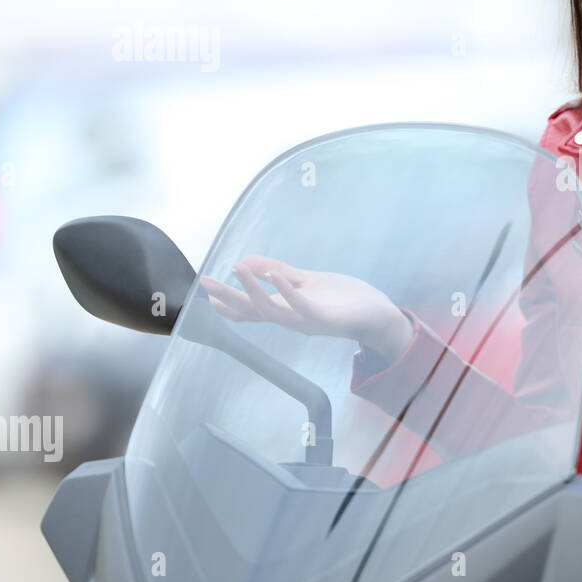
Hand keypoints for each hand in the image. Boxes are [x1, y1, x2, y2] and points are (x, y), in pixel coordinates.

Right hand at [199, 256, 411, 360]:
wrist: (377, 313)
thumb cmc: (343, 299)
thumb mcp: (307, 280)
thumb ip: (280, 271)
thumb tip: (248, 261)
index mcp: (286, 309)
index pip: (251, 309)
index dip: (228, 302)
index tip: (205, 293)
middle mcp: (292, 319)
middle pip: (253, 311)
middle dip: (229, 297)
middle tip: (207, 283)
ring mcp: (306, 320)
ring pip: (271, 310)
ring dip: (253, 290)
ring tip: (237, 270)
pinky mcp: (324, 318)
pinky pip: (301, 306)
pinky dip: (287, 290)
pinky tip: (275, 274)